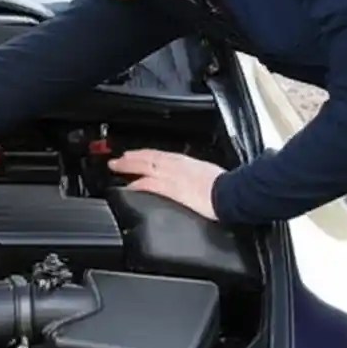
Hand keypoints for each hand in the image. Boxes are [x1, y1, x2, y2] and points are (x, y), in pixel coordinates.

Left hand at [107, 149, 224, 219]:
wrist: (231, 193)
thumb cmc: (225, 185)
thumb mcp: (206, 173)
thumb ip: (193, 174)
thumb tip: (190, 179)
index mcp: (184, 161)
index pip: (158, 155)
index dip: (143, 154)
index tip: (132, 155)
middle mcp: (175, 166)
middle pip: (147, 158)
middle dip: (130, 158)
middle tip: (116, 160)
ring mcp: (171, 177)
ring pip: (144, 167)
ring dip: (128, 167)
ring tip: (116, 167)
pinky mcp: (171, 189)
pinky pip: (149, 185)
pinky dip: (137, 185)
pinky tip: (128, 187)